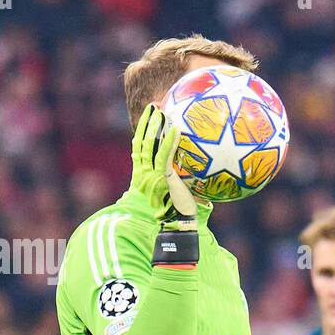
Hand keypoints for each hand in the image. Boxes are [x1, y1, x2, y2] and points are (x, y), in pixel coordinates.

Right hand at [129, 104, 195, 223]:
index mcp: (142, 177)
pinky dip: (169, 141)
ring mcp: (150, 175)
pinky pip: (164, 156)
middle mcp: (143, 174)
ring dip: (154, 126)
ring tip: (160, 111)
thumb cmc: (177, 215)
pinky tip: (176, 129)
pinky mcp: (161, 178)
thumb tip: (195, 170)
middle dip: (145, 124)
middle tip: (152, 107)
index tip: (146, 120)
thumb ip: (178, 179)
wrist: (173, 227)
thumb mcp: (175, 193)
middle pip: (141, 142)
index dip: (141, 133)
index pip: (139, 150)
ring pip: (149, 146)